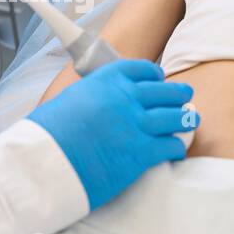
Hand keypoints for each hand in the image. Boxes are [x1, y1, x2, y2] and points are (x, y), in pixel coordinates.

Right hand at [27, 58, 196, 209]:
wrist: (43, 164)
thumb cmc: (46, 136)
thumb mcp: (68, 101)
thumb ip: (92, 96)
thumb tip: (98, 104)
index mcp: (105, 80)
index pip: (140, 69)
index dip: (154, 74)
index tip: (159, 78)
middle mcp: (125, 98)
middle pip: (165, 92)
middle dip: (178, 94)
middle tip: (185, 96)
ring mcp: (136, 125)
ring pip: (176, 117)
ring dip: (185, 118)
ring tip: (190, 120)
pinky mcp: (141, 154)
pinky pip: (172, 146)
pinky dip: (177, 147)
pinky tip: (176, 149)